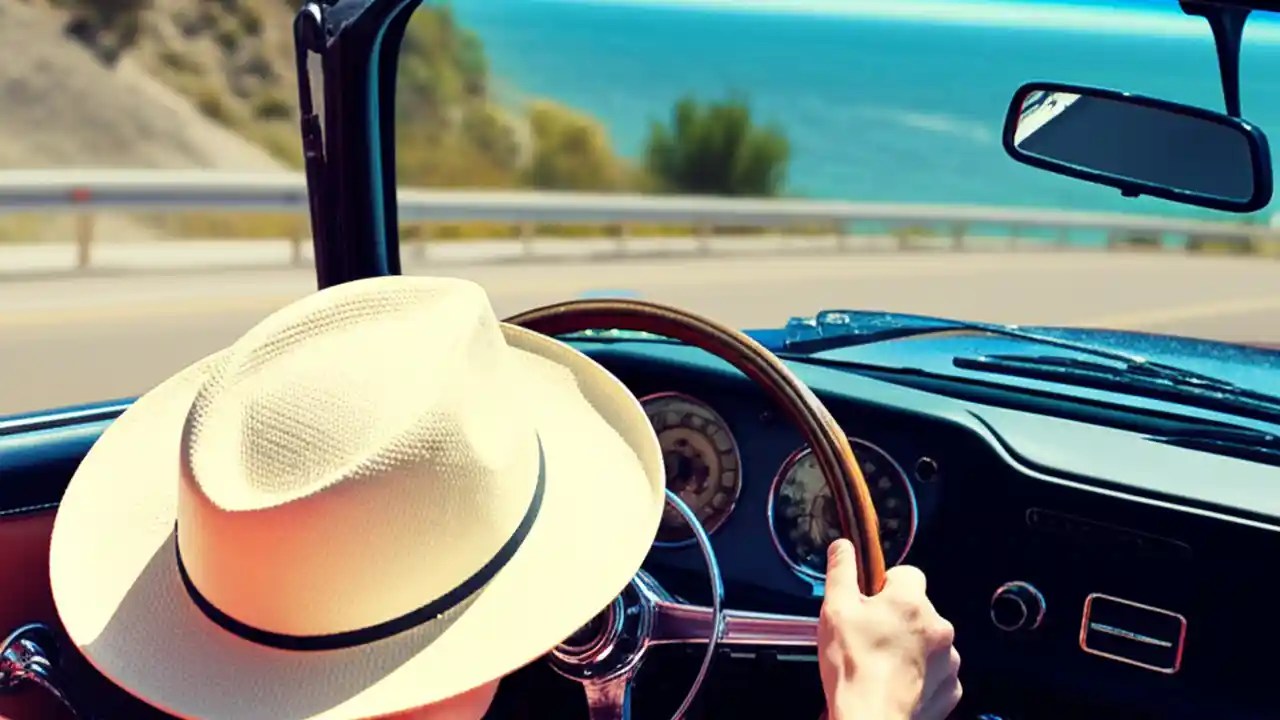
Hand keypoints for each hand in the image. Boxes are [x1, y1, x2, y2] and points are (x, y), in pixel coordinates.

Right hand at [817, 539, 960, 719]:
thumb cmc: (853, 667)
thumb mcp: (835, 609)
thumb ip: (842, 571)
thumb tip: (844, 546)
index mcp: (910, 601)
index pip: (907, 573)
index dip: (885, 586)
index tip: (870, 603)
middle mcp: (938, 626)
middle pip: (917, 609)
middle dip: (897, 619)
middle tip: (870, 637)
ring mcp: (949, 659)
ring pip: (929, 641)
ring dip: (910, 647)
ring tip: (881, 665)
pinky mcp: (951, 688)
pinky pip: (936, 673)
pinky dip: (920, 676)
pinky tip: (896, 683)